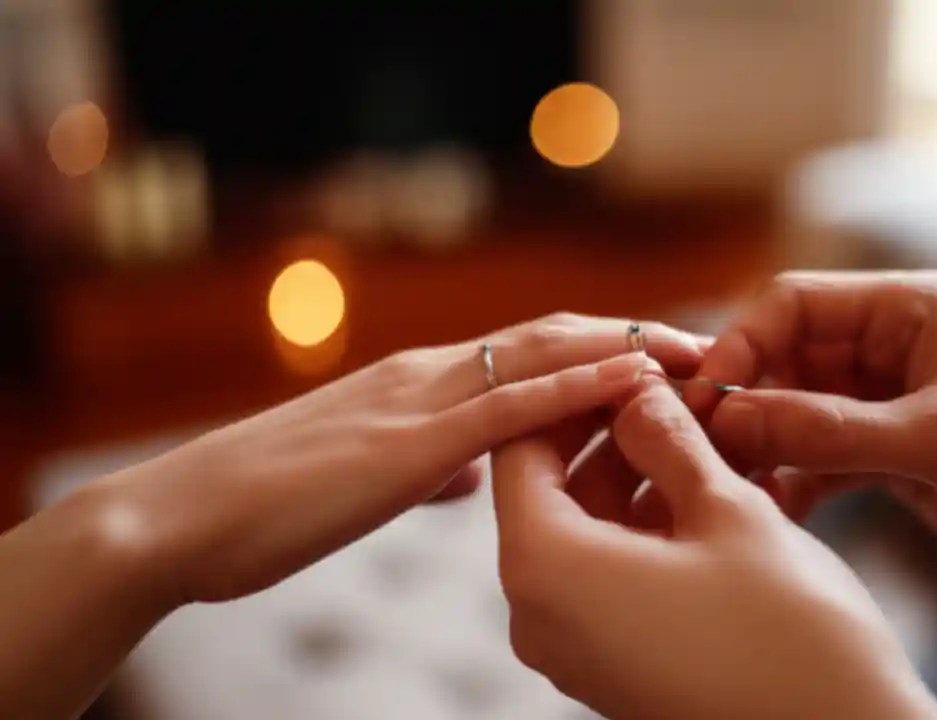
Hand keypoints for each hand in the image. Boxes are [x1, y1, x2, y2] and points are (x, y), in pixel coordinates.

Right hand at [74, 313, 704, 605]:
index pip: (528, 351)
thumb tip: (471, 470)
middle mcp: (427, 376)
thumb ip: (426, 463)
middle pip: (552, 338)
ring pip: (543, 355)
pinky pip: (512, 404)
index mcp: (418, 386)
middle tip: (704, 344)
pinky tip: (631, 382)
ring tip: (694, 350)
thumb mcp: (366, 479)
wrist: (186, 517)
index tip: (662, 356)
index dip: (600, 348)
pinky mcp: (410, 441)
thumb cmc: (268, 508)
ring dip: (625, 348)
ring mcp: (420, 401)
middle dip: (632, 338)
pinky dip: (579, 386)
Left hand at [492, 377, 936, 719]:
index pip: (521, 449)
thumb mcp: (727, 512)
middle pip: (552, 489)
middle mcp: (540, 615)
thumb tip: (634, 390)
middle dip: (610, 431)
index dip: (576, 392)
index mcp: (546, 568)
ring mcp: (576, 648)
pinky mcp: (614, 667)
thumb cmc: (787, 633)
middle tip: (676, 385)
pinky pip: (612, 575)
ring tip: (704, 429)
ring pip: (588, 532)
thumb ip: (668, 440)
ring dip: (638, 476)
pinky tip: (711, 488)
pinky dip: (649, 527)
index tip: (634, 358)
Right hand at [693, 271, 936, 608]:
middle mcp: (890, 349)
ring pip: (796, 412)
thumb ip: (833, 428)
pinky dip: (795, 481)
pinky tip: (777, 508)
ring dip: (763, 444)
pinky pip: (821, 459)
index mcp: (909, 310)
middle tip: (702, 445)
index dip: (744, 342)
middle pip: (786, 359)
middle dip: (745, 399)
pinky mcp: (892, 458)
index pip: (797, 304)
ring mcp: (887, 405)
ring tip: (731, 481)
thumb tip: (731, 416)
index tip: (709, 393)